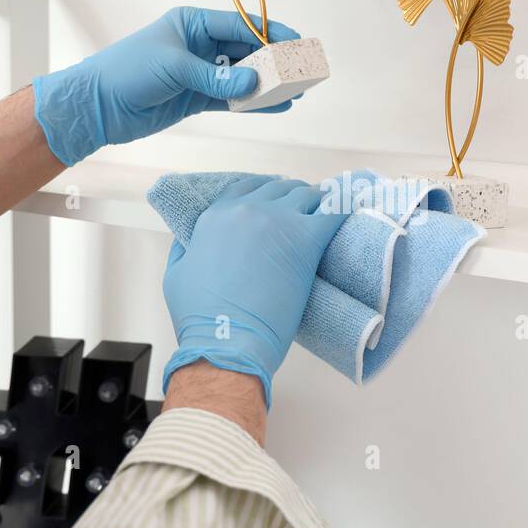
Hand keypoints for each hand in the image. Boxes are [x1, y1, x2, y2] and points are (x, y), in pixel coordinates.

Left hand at [32, 7, 300, 165]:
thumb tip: (254, 81)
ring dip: (267, 85)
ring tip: (296, 92)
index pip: (240, 25)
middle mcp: (199, 45)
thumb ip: (216, 76)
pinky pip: (231, 99)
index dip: (270, 33)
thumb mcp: (174, 68)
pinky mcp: (196, 98)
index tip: (296, 42)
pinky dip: (252, 104)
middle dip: (274, 61)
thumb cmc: (127, 72)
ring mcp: (199, 72)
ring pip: (242, 76)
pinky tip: (275, 107)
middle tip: (302, 71)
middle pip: (246, 50)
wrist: (97, 105)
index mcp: (192, 24)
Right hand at [161, 177, 345, 406]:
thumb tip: (189, 237)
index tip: (277, 204)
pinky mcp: (305, 239)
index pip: (247, 187)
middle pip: (280, 187)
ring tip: (326, 215)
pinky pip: (334, 210)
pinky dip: (343, 208)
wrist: (227, 340)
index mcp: (216, 216)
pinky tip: (350, 211)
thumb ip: (185, 247)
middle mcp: (246, 209)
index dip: (265, 193)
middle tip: (304, 212)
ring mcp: (278, 221)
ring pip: (307, 194)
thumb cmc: (200, 318)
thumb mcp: (176, 274)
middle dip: (292, 197)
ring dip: (317, 202)